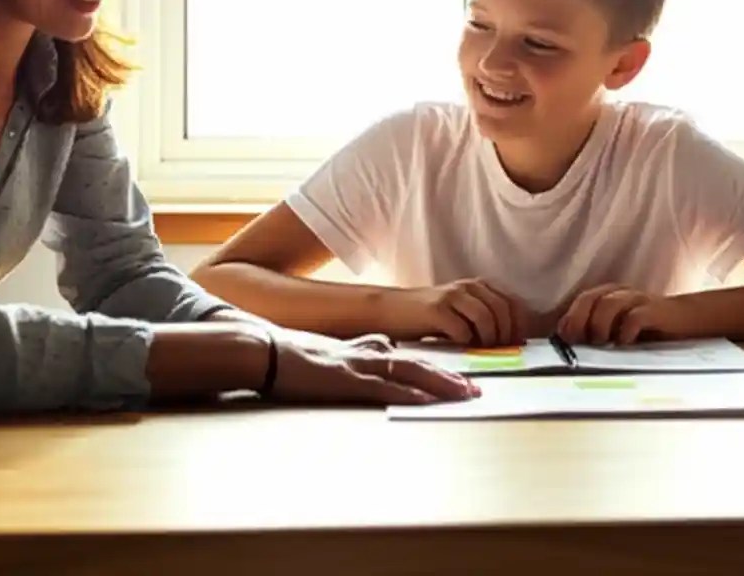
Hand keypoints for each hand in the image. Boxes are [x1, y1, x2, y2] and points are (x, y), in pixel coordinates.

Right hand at [271, 333, 479, 404]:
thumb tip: (384, 344)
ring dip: (439, 385)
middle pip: (420, 366)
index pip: (413, 359)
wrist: (266, 350)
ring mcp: (359, 367)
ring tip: (464, 395)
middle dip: (451, 379)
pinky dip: (407, 393)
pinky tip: (426, 399)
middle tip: (476, 391)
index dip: (441, 370)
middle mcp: (371, 355)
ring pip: (409, 374)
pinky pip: (383, 388)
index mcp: (369, 349)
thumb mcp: (338, 349)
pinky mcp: (345, 381)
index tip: (464, 381)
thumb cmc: (298, 355)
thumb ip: (363, 347)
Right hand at [382, 279, 529, 346]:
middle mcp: (468, 287)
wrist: (389, 310)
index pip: (511, 303)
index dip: (519, 325)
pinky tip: (460, 348)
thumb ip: (482, 321)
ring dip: (488, 339)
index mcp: (478, 286)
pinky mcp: (436, 309)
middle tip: (501, 353)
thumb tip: (509, 343)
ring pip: (486, 317)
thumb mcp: (459, 313)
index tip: (518, 345)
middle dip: (506, 334)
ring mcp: (451, 296)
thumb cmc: (426, 318)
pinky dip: (466, 343)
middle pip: (502, 309)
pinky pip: (462, 329)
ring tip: (482, 352)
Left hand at [556, 284, 688, 345]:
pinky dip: (625, 331)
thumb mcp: (617, 331)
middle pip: (589, 298)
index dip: (570, 319)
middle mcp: (620, 293)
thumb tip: (566, 338)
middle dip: (578, 321)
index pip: (581, 301)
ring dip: (599, 326)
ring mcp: (638, 299)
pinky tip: (625, 344)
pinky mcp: (655, 311)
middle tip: (579, 342)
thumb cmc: (647, 331)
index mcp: (607, 295)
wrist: (687, 322)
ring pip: (608, 304)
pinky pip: (634, 317)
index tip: (566, 341)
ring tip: (603, 343)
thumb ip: (593, 330)